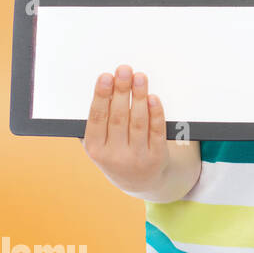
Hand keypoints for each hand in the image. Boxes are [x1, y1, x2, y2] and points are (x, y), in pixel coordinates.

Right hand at [82, 63, 169, 193]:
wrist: (140, 181)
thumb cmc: (117, 154)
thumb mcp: (101, 144)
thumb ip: (98, 123)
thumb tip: (100, 89)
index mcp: (96, 149)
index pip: (97, 119)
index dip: (101, 96)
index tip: (105, 77)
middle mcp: (115, 155)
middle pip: (119, 117)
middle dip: (121, 91)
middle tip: (124, 70)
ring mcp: (137, 157)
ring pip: (138, 122)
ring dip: (139, 96)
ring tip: (140, 77)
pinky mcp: (157, 157)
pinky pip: (157, 131)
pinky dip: (156, 113)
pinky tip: (154, 98)